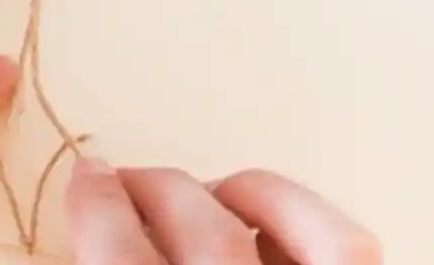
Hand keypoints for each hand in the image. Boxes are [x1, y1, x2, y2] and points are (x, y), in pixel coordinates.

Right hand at [66, 161, 380, 263]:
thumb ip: (114, 264)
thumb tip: (102, 224)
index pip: (120, 259)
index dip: (97, 208)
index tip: (87, 177)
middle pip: (198, 232)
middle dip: (155, 190)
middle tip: (129, 181)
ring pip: (268, 227)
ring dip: (222, 192)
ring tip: (196, 192)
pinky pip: (346, 245)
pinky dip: (302, 211)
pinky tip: (263, 209)